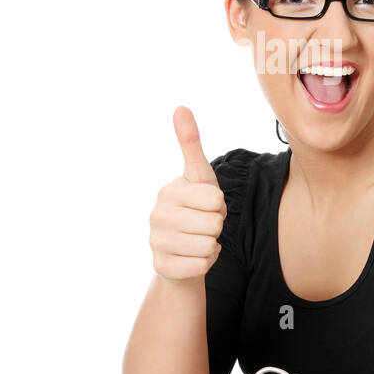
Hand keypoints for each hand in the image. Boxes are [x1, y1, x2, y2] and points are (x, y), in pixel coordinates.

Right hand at [148, 106, 227, 281]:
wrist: (180, 251)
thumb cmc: (194, 208)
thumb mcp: (198, 176)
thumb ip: (190, 143)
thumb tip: (181, 107)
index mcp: (168, 191)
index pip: (216, 198)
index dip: (218, 204)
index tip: (205, 205)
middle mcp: (157, 215)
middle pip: (214, 223)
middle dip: (216, 225)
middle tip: (202, 224)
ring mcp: (156, 242)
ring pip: (209, 245)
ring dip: (211, 244)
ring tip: (196, 239)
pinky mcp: (161, 267)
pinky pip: (202, 265)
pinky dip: (205, 262)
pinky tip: (192, 256)